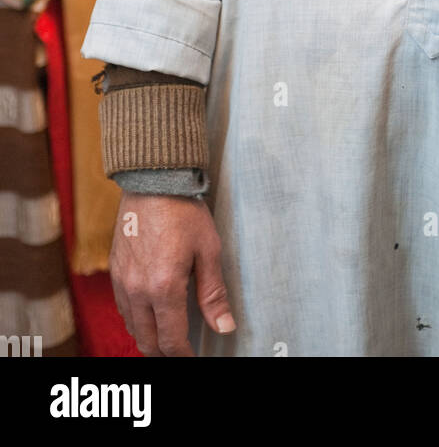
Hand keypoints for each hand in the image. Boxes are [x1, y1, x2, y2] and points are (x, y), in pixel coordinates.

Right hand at [110, 193, 235, 356]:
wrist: (152, 182)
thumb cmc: (183, 211)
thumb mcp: (208, 250)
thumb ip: (214, 293)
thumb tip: (224, 326)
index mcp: (163, 288)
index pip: (172, 339)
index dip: (184, 355)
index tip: (194, 357)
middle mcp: (138, 290)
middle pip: (147, 340)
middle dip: (165, 352)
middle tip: (181, 352)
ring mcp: (122, 281)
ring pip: (131, 327)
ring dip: (148, 338)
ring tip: (166, 337)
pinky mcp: (114, 271)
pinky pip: (122, 308)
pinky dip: (135, 319)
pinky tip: (148, 314)